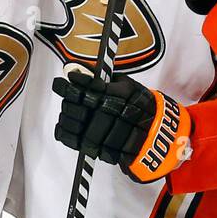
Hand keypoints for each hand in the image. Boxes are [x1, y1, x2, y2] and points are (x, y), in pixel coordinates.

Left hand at [52, 66, 190, 183]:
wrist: (157, 134)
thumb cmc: (141, 106)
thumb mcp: (128, 85)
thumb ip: (105, 79)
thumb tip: (80, 69)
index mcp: (115, 95)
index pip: (85, 88)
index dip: (67, 85)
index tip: (59, 82)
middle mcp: (108, 114)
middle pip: (75, 105)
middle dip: (67, 100)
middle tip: (67, 96)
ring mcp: (102, 133)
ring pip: (72, 123)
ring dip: (65, 116)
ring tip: (67, 112)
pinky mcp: (99, 149)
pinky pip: (73, 141)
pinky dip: (65, 133)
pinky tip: (64, 126)